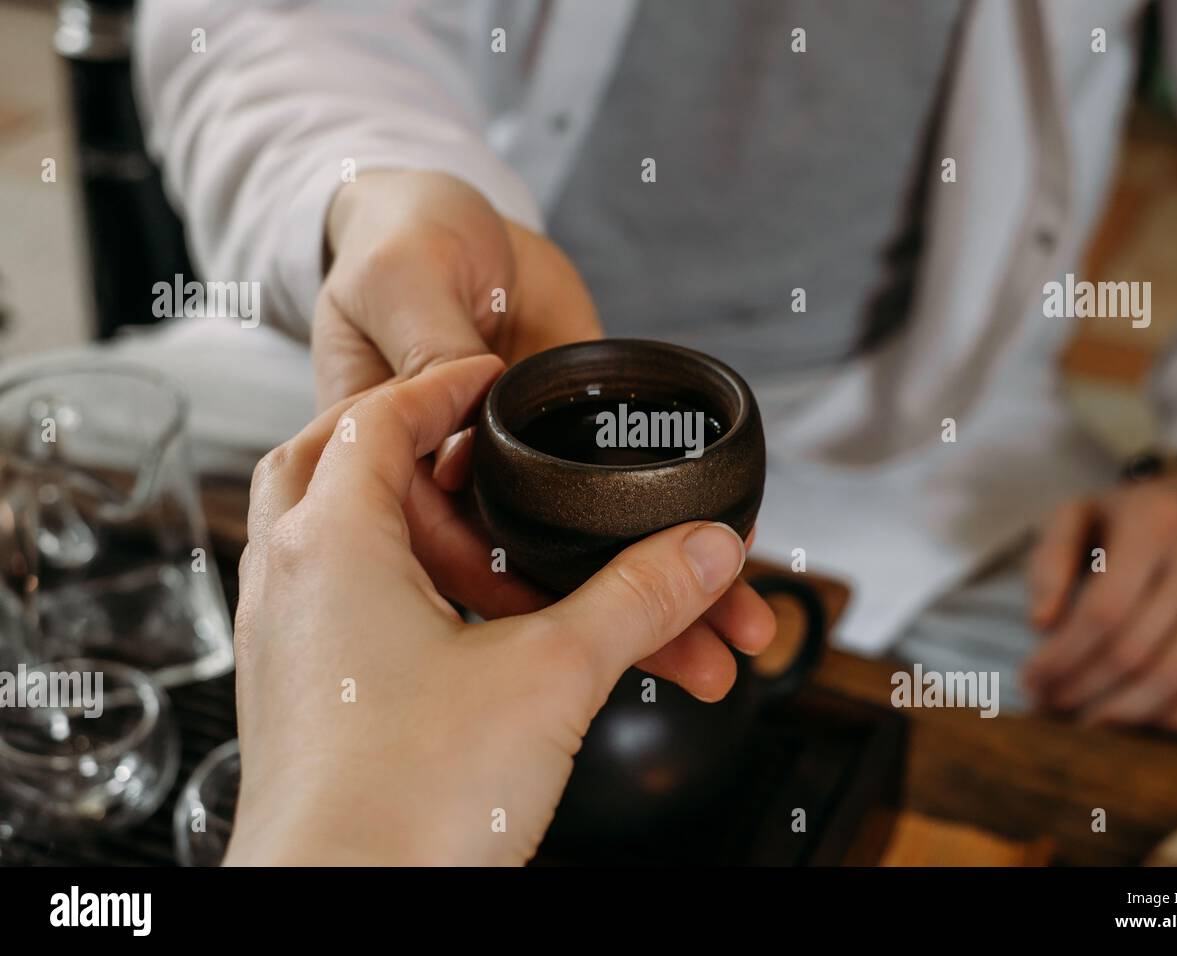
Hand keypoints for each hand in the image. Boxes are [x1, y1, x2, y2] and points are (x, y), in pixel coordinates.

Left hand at [226, 356, 768, 865]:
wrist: (341, 916)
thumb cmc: (407, 805)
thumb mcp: (552, 677)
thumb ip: (638, 599)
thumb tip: (706, 550)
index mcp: (335, 542)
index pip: (380, 415)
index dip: (442, 385)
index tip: (487, 377)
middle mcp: (290, 582)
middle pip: (322, 460)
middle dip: (392, 432)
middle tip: (451, 430)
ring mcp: (283, 643)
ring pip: (317, 535)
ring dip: (382, 508)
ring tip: (452, 515)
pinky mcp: (296, 698)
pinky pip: (326, 601)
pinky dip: (376, 578)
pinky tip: (436, 613)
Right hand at [311, 171, 773, 680]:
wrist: (458, 219)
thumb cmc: (405, 244)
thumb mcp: (403, 282)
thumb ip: (430, 349)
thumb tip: (463, 449)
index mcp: (400, 476)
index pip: (462, 556)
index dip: (530, 598)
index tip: (603, 632)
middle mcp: (469, 494)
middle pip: (542, 580)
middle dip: (627, 633)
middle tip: (709, 670)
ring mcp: (530, 476)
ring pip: (596, 558)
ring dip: (673, 605)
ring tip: (742, 640)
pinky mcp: (580, 447)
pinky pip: (631, 506)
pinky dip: (678, 539)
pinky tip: (730, 573)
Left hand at [1022, 471, 1176, 730]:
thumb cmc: (1120, 520)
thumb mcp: (1075, 516)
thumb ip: (1049, 562)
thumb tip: (1039, 624)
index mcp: (1152, 527)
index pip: (1103, 611)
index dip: (1061, 656)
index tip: (1030, 680)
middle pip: (1133, 649)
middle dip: (1080, 686)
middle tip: (1046, 702)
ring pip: (1174, 676)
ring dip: (1120, 712)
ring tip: (1082, 720)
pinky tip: (1138, 722)